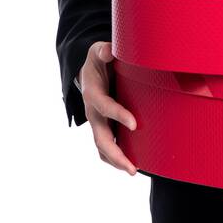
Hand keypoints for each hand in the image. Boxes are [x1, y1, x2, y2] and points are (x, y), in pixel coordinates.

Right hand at [79, 41, 138, 175]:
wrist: (88, 71)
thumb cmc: (98, 62)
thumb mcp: (97, 52)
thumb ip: (103, 52)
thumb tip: (108, 51)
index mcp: (93, 93)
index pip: (105, 107)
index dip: (118, 115)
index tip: (134, 125)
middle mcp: (93, 112)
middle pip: (100, 138)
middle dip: (115, 154)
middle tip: (132, 168)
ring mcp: (97, 123)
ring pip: (102, 147)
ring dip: (116, 161)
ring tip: (133, 171)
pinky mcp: (104, 127)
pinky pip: (107, 147)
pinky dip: (116, 158)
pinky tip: (132, 164)